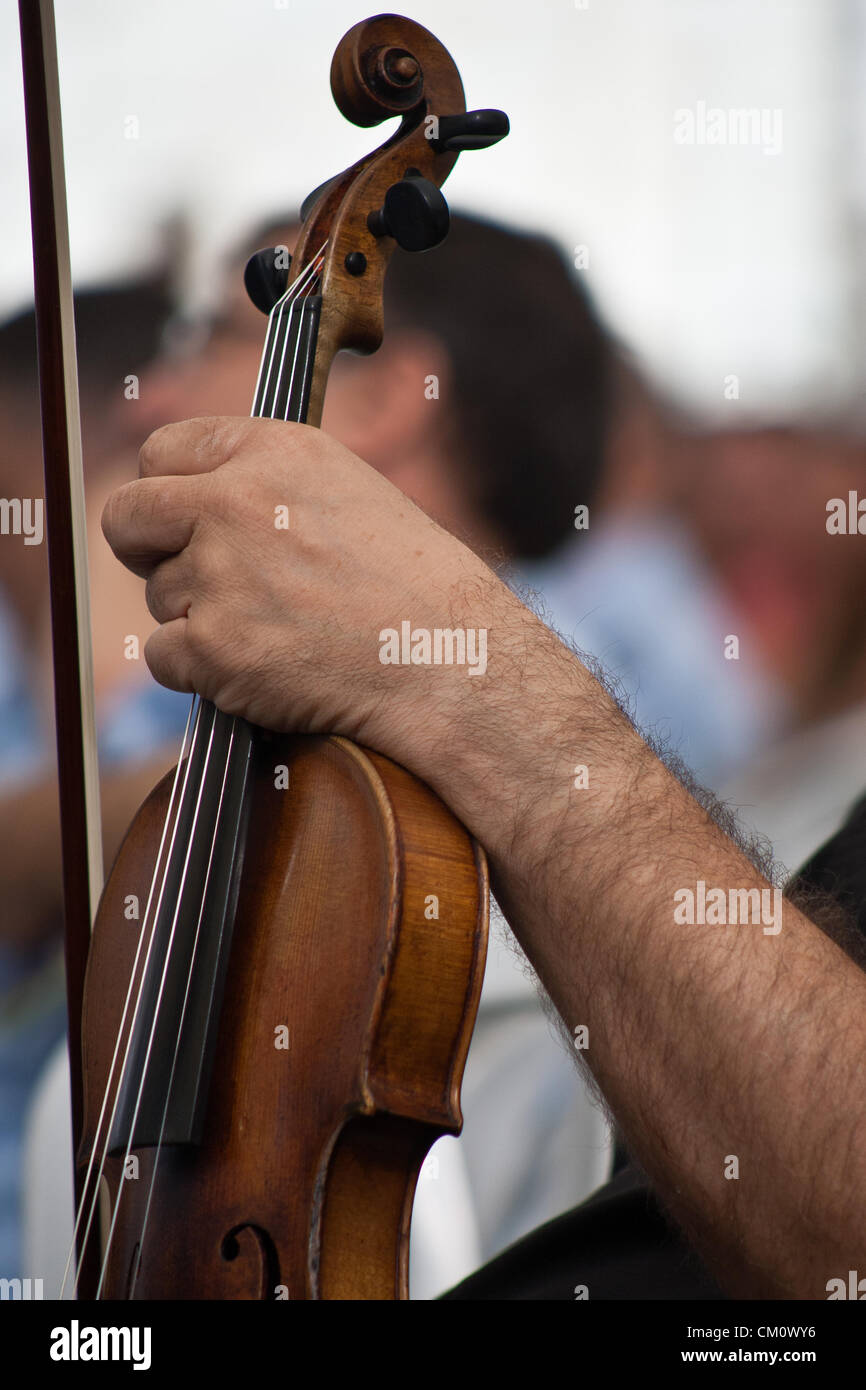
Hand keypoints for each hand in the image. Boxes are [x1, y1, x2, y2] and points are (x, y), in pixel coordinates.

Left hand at [101, 415, 508, 772]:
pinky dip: (202, 671)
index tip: (180, 517)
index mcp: (271, 450)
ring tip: (276, 628)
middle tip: (182, 573)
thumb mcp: (343, 489)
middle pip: (127, 516)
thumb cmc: (408, 584)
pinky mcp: (214, 646)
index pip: (161, 450)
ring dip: (199, 618)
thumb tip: (188, 499)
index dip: (166, 489)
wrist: (443, 659)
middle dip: (143, 548)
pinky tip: (262, 666)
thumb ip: (262, 481)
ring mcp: (220, 575)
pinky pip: (164, 657)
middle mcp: (236, 502)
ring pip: (159, 596)